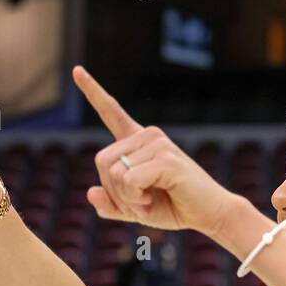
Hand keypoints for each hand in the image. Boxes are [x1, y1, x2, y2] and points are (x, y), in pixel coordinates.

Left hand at [72, 66, 238, 234]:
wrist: (208, 214)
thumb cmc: (173, 207)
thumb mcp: (134, 209)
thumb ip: (111, 204)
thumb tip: (91, 193)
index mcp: (138, 142)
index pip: (112, 112)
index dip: (93, 92)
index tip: (76, 71)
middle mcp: (147, 136)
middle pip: (102, 161)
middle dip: (114, 192)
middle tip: (138, 203)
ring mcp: (158, 144)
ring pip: (115, 173)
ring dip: (126, 198)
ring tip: (148, 202)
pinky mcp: (166, 158)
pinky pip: (129, 181)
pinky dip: (135, 199)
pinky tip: (151, 201)